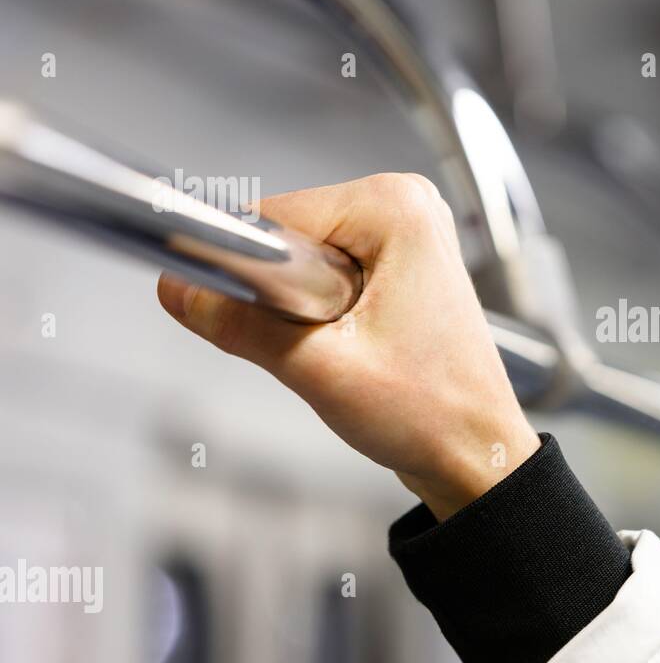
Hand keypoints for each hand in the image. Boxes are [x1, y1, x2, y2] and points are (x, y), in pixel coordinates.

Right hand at [157, 172, 539, 517]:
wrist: (476, 455)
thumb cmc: (432, 413)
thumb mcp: (320, 369)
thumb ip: (241, 324)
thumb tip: (179, 290)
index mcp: (396, 207)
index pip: (273, 217)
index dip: (250, 272)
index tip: (261, 318)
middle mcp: (405, 207)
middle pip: (286, 237)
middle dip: (284, 297)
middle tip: (331, 344)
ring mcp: (404, 236)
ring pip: (299, 262)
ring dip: (302, 312)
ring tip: (352, 349)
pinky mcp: (396, 267)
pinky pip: (324, 277)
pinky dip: (320, 316)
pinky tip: (357, 347)